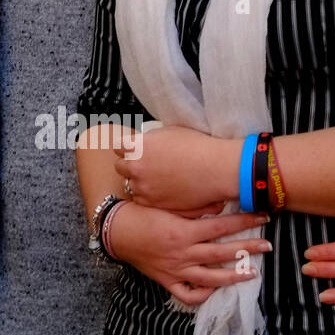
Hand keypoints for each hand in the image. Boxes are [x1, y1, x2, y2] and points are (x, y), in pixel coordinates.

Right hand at [107, 203, 270, 305]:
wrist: (116, 231)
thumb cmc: (140, 213)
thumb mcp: (166, 206)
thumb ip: (194, 208)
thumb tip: (221, 205)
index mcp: (183, 231)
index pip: (221, 227)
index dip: (244, 221)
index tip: (262, 217)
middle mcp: (183, 253)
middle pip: (222, 253)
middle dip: (248, 249)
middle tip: (267, 245)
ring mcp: (176, 270)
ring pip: (211, 278)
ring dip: (235, 275)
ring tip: (253, 272)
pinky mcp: (167, 281)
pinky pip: (189, 295)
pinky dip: (203, 294)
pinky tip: (215, 289)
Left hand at [114, 125, 237, 212]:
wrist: (217, 169)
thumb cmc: (198, 146)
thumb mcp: (169, 131)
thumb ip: (149, 138)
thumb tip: (143, 141)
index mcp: (137, 146)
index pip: (118, 146)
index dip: (126, 148)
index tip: (132, 150)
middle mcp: (136, 166)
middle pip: (120, 166)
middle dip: (130, 165)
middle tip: (144, 166)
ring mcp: (143, 186)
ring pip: (130, 185)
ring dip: (139, 182)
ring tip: (156, 179)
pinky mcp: (153, 203)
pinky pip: (140, 200)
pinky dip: (148, 196)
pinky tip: (161, 190)